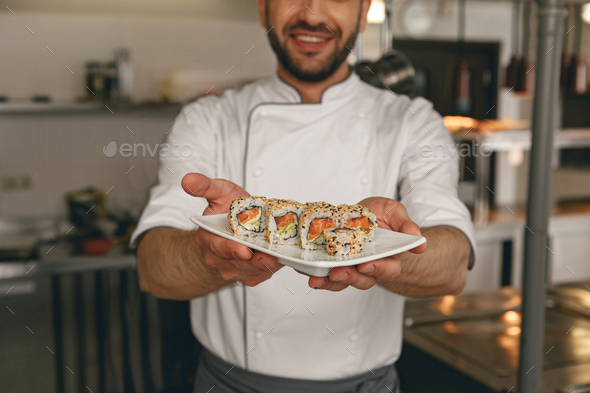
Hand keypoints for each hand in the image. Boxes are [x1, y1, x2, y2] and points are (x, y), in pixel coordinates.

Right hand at [181, 173, 281, 286]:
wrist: (233, 224)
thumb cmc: (227, 209)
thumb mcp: (218, 192)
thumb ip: (204, 186)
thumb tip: (187, 180)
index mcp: (208, 238)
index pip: (219, 247)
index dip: (231, 249)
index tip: (243, 250)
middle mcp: (218, 257)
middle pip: (237, 263)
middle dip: (253, 261)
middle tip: (270, 256)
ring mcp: (232, 267)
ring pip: (249, 271)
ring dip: (264, 266)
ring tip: (278, 258)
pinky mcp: (246, 274)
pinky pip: (258, 276)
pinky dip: (268, 270)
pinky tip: (276, 261)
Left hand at [306, 197, 426, 291]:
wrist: (360, 213)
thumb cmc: (380, 215)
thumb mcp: (394, 212)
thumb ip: (405, 224)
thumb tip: (419, 241)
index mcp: (387, 256)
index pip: (387, 268)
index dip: (378, 268)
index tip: (367, 264)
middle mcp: (367, 265)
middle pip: (362, 280)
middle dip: (349, 277)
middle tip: (338, 272)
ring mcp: (348, 266)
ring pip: (340, 281)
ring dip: (328, 281)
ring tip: (316, 278)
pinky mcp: (331, 262)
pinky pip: (323, 272)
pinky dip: (312, 272)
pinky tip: (301, 267)